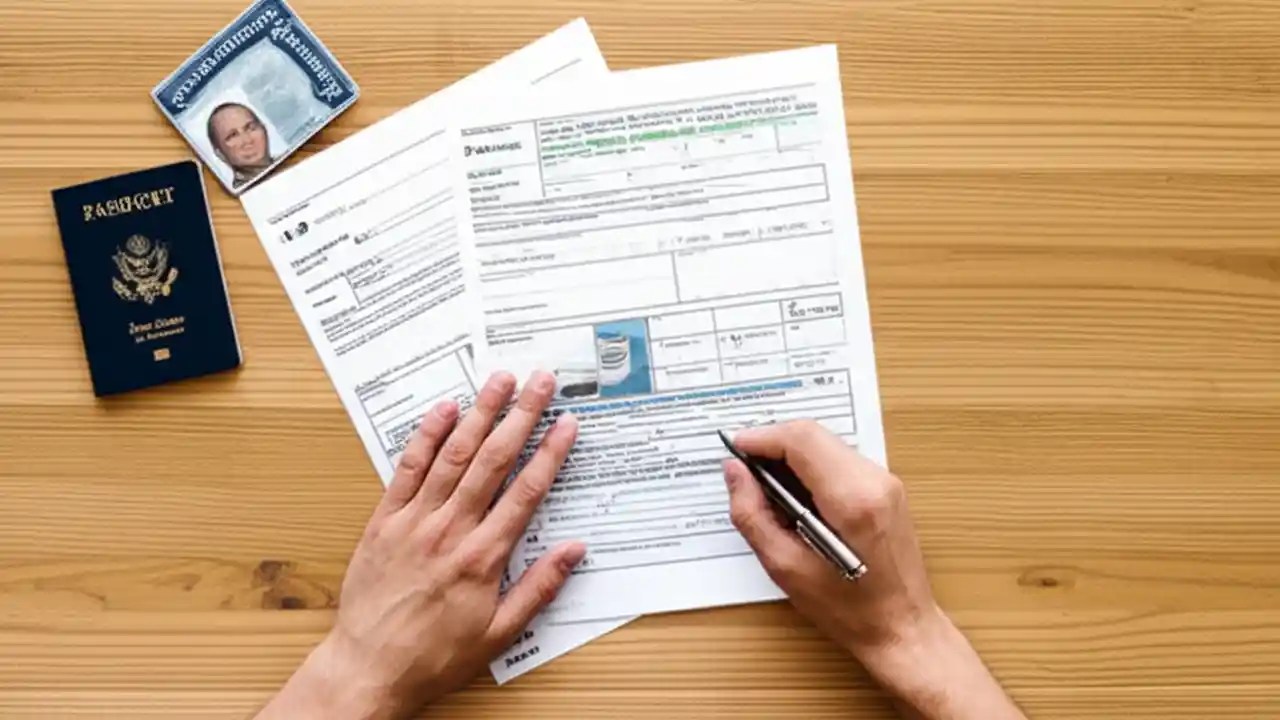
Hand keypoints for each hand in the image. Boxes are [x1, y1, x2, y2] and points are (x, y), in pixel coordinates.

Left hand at [256, 371, 582, 719]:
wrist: (370, 668)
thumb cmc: (435, 656)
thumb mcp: (499, 633)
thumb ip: (539, 588)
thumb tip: (574, 550)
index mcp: (484, 558)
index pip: (526, 492)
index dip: (550, 453)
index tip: (567, 424)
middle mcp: (451, 531)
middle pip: (493, 460)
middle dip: (520, 416)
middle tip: (540, 382)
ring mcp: (415, 522)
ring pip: (453, 455)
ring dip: (479, 414)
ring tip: (499, 381)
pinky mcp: (384, 521)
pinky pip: (407, 469)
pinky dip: (426, 437)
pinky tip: (443, 410)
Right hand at [724, 421, 1023, 718]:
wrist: (902, 628)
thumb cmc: (848, 609)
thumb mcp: (785, 567)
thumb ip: (753, 514)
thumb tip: (734, 472)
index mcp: (852, 500)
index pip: (801, 440)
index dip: (761, 437)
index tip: (735, 450)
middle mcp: (874, 481)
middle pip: (813, 435)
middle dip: (773, 444)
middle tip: (745, 471)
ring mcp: (886, 482)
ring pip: (826, 444)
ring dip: (792, 456)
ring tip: (767, 489)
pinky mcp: (887, 489)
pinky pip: (840, 460)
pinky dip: (811, 467)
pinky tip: (796, 497)